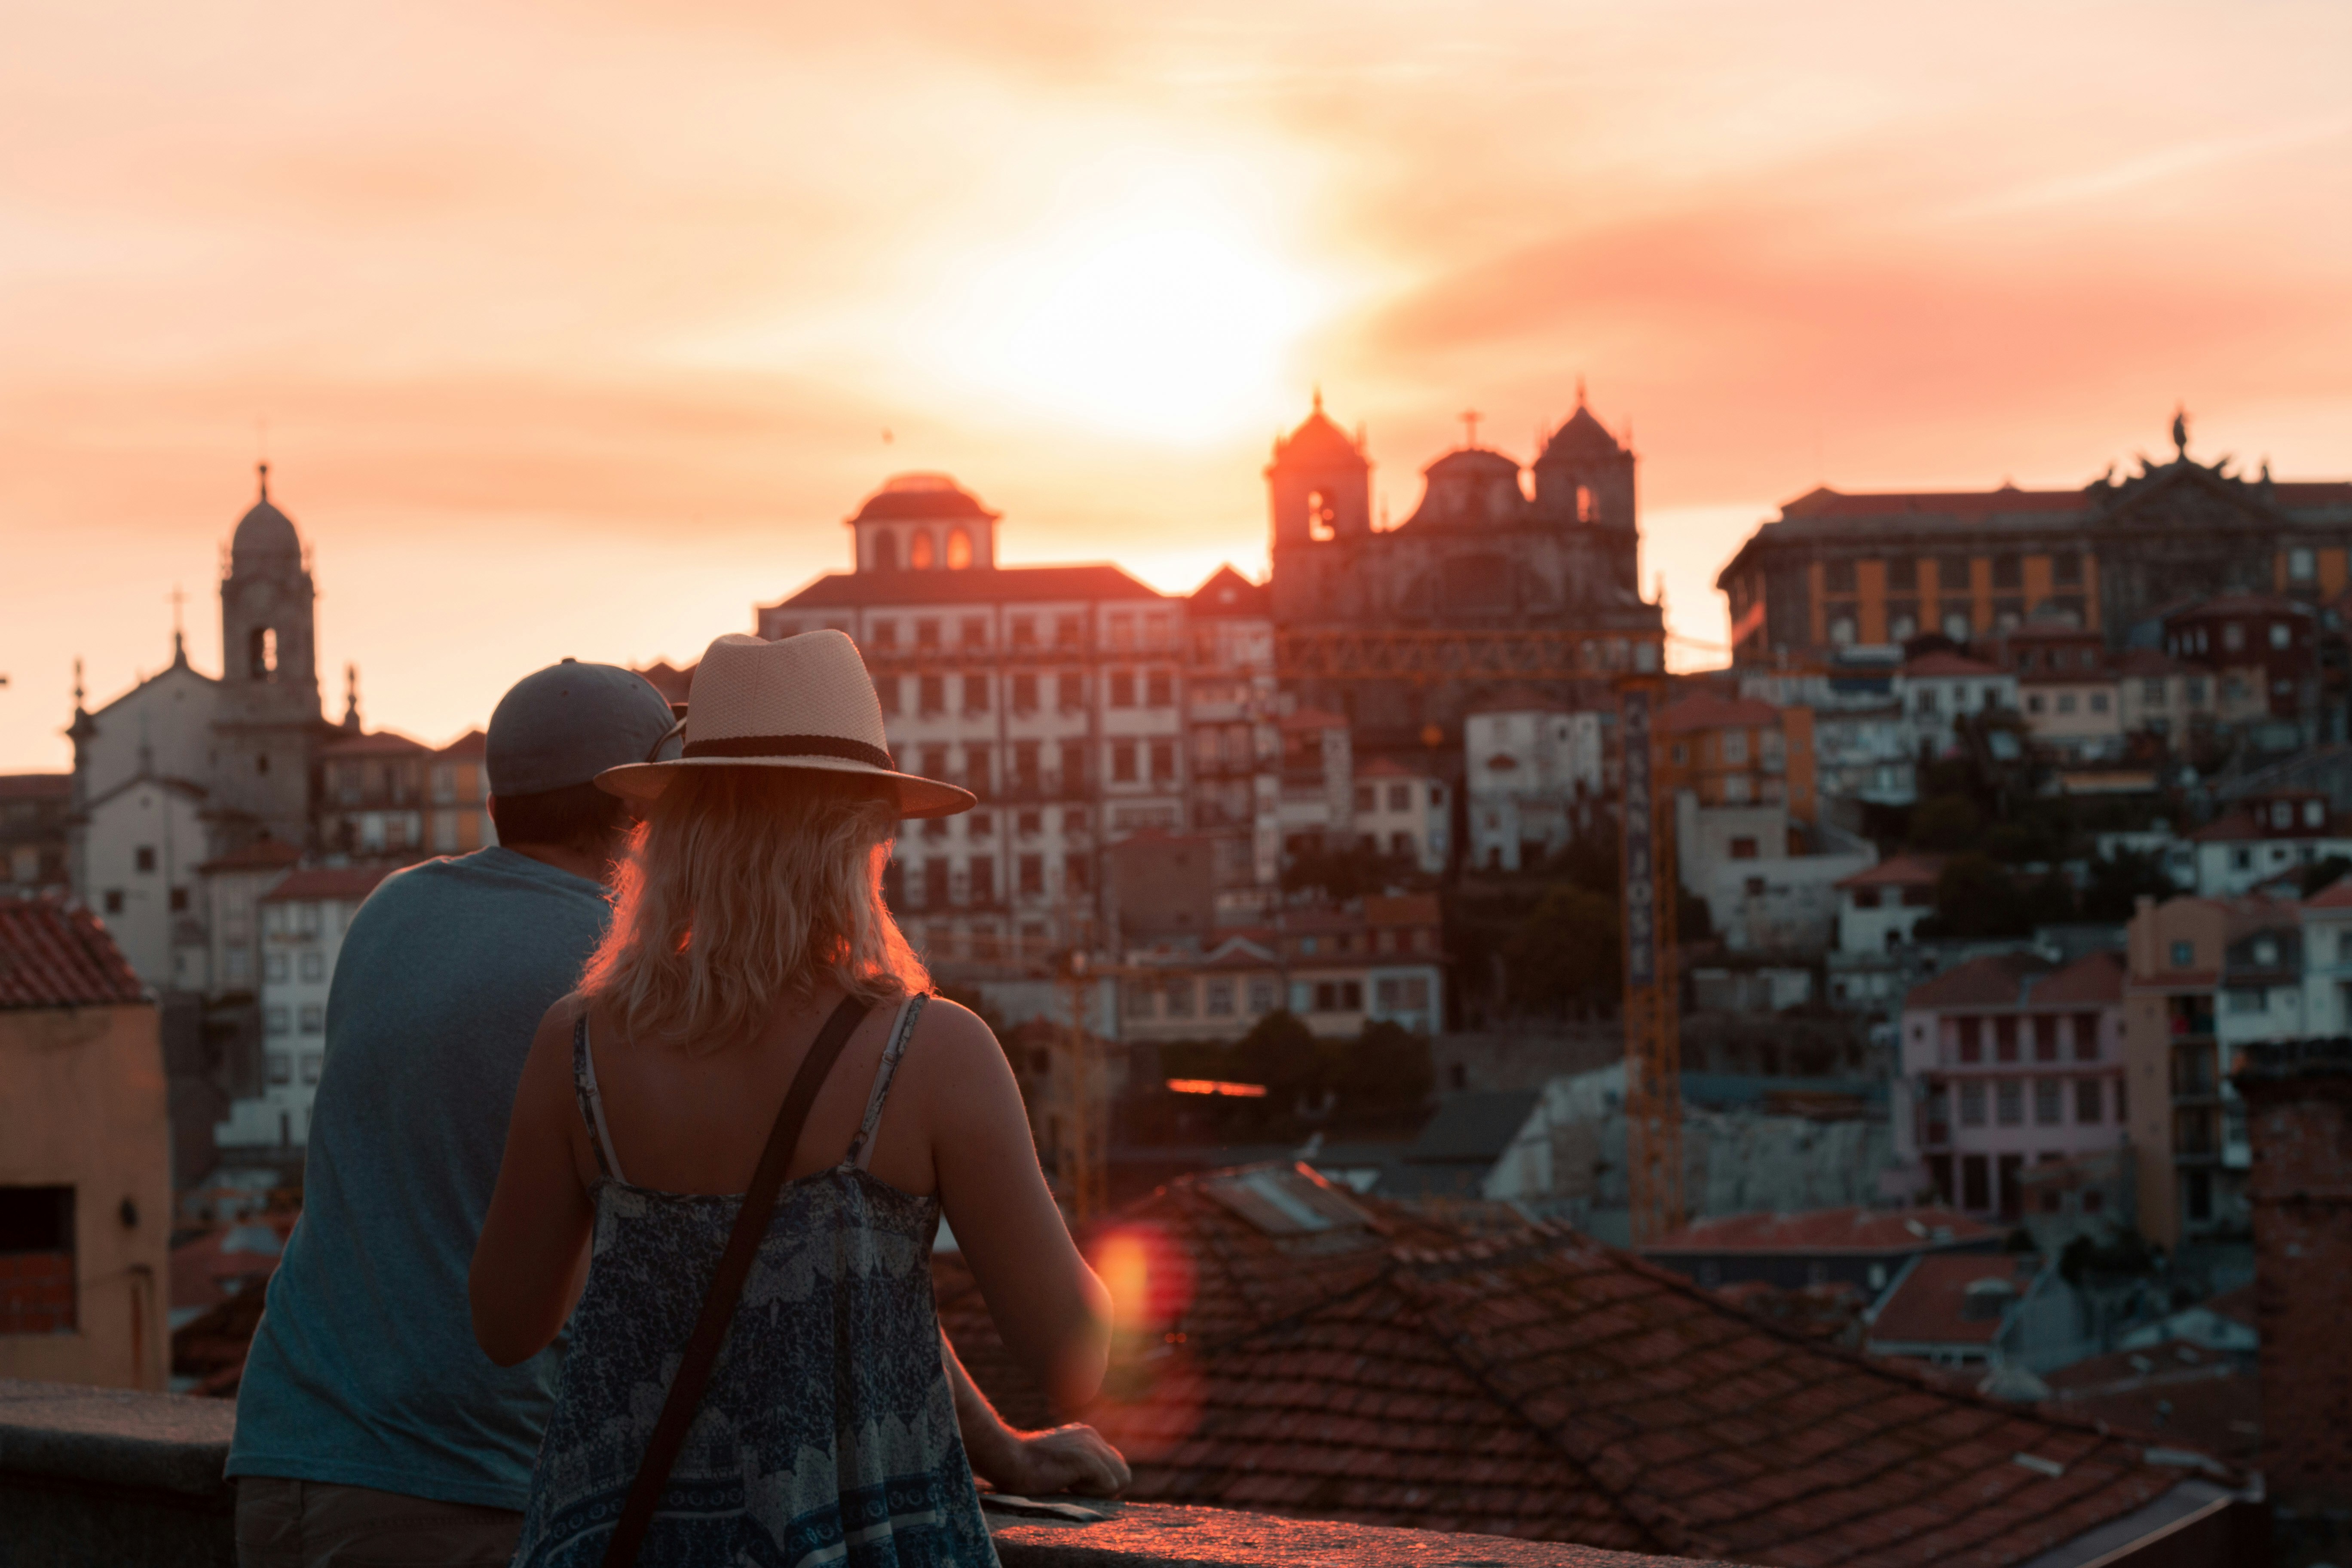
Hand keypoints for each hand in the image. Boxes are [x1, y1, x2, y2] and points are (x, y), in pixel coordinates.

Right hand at [986, 1422, 1130, 1497]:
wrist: (1009, 1460)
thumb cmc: (1027, 1467)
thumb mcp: (1061, 1463)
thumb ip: (1082, 1467)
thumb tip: (1106, 1485)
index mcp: (1086, 1436)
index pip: (1115, 1465)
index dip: (1101, 1484)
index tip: (1074, 1486)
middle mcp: (1092, 1436)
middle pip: (1123, 1472)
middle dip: (1104, 1489)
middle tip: (1074, 1488)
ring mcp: (1090, 1445)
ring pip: (1121, 1479)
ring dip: (1099, 1492)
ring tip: (1071, 1486)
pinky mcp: (1087, 1458)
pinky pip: (1110, 1485)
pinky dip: (1093, 1493)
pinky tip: (1068, 1485)